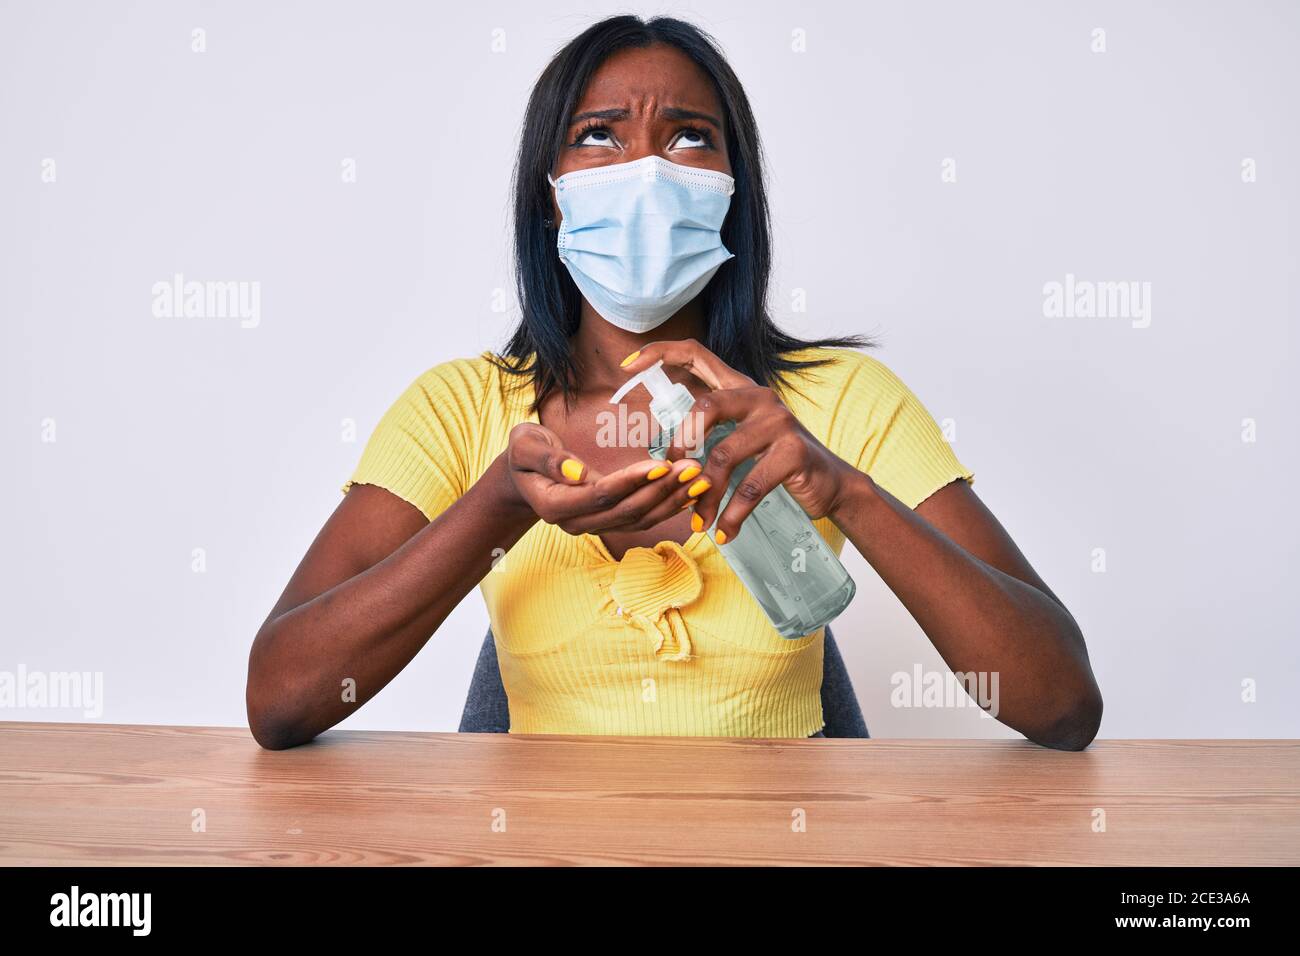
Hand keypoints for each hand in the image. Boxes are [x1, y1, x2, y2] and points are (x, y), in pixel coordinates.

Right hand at [500, 421, 709, 534]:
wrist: (524, 477)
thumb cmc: (524, 454)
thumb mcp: (524, 445)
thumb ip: (547, 458)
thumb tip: (577, 473)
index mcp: (555, 506)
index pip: (601, 495)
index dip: (632, 481)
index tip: (661, 464)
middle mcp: (577, 523)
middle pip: (627, 511)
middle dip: (662, 490)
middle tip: (692, 468)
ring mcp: (595, 526)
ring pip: (640, 519)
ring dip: (672, 500)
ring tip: (700, 478)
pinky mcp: (609, 522)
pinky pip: (644, 518)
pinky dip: (669, 505)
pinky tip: (692, 492)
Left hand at [620, 340, 861, 541]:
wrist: (831, 485)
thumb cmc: (778, 465)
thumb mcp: (743, 442)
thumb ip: (711, 437)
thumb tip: (665, 459)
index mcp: (740, 388)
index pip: (697, 354)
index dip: (660, 353)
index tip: (627, 366)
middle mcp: (759, 397)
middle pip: (705, 406)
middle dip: (681, 445)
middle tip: (672, 477)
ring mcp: (779, 422)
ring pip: (723, 455)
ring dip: (705, 495)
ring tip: (699, 520)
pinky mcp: (793, 452)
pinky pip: (749, 486)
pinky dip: (732, 514)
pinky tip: (725, 532)